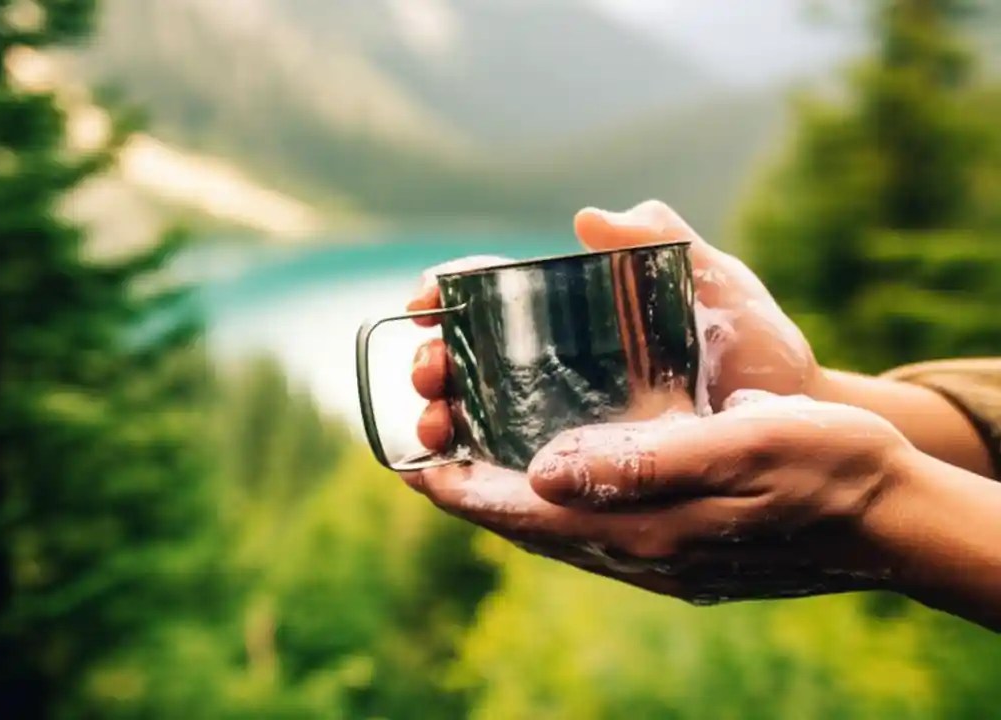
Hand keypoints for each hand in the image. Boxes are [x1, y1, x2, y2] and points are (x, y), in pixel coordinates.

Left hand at [400, 391, 914, 604]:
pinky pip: (589, 529)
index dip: (458, 490)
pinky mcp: (675, 550)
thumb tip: (542, 470)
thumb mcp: (739, 446)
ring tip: (467, 450)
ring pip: (554, 529)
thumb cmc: (822, 468)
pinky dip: (551, 500)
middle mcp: (637, 552)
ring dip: (505, 493)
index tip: (408, 463)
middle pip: (525, 524)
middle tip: (429, 435)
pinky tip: (547, 471)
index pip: (522, 515)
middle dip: (469, 485)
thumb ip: (640, 462)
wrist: (887, 517)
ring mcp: (656, 558)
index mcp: (642, 529)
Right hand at [408, 200, 820, 451]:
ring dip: (441, 417)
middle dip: (434, 362)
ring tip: (436, 425)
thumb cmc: (760, 347)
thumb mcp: (717, 282)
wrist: (804, 425)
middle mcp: (561, 367)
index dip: (449, 293)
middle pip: (470, 359)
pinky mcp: (581, 471)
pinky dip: (474, 473)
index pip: (494, 294)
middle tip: (432, 372)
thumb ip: (663, 241)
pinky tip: (453, 475)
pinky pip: (515, 471)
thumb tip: (589, 217)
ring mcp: (567, 421)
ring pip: (479, 417)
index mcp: (579, 314)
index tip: (426, 300)